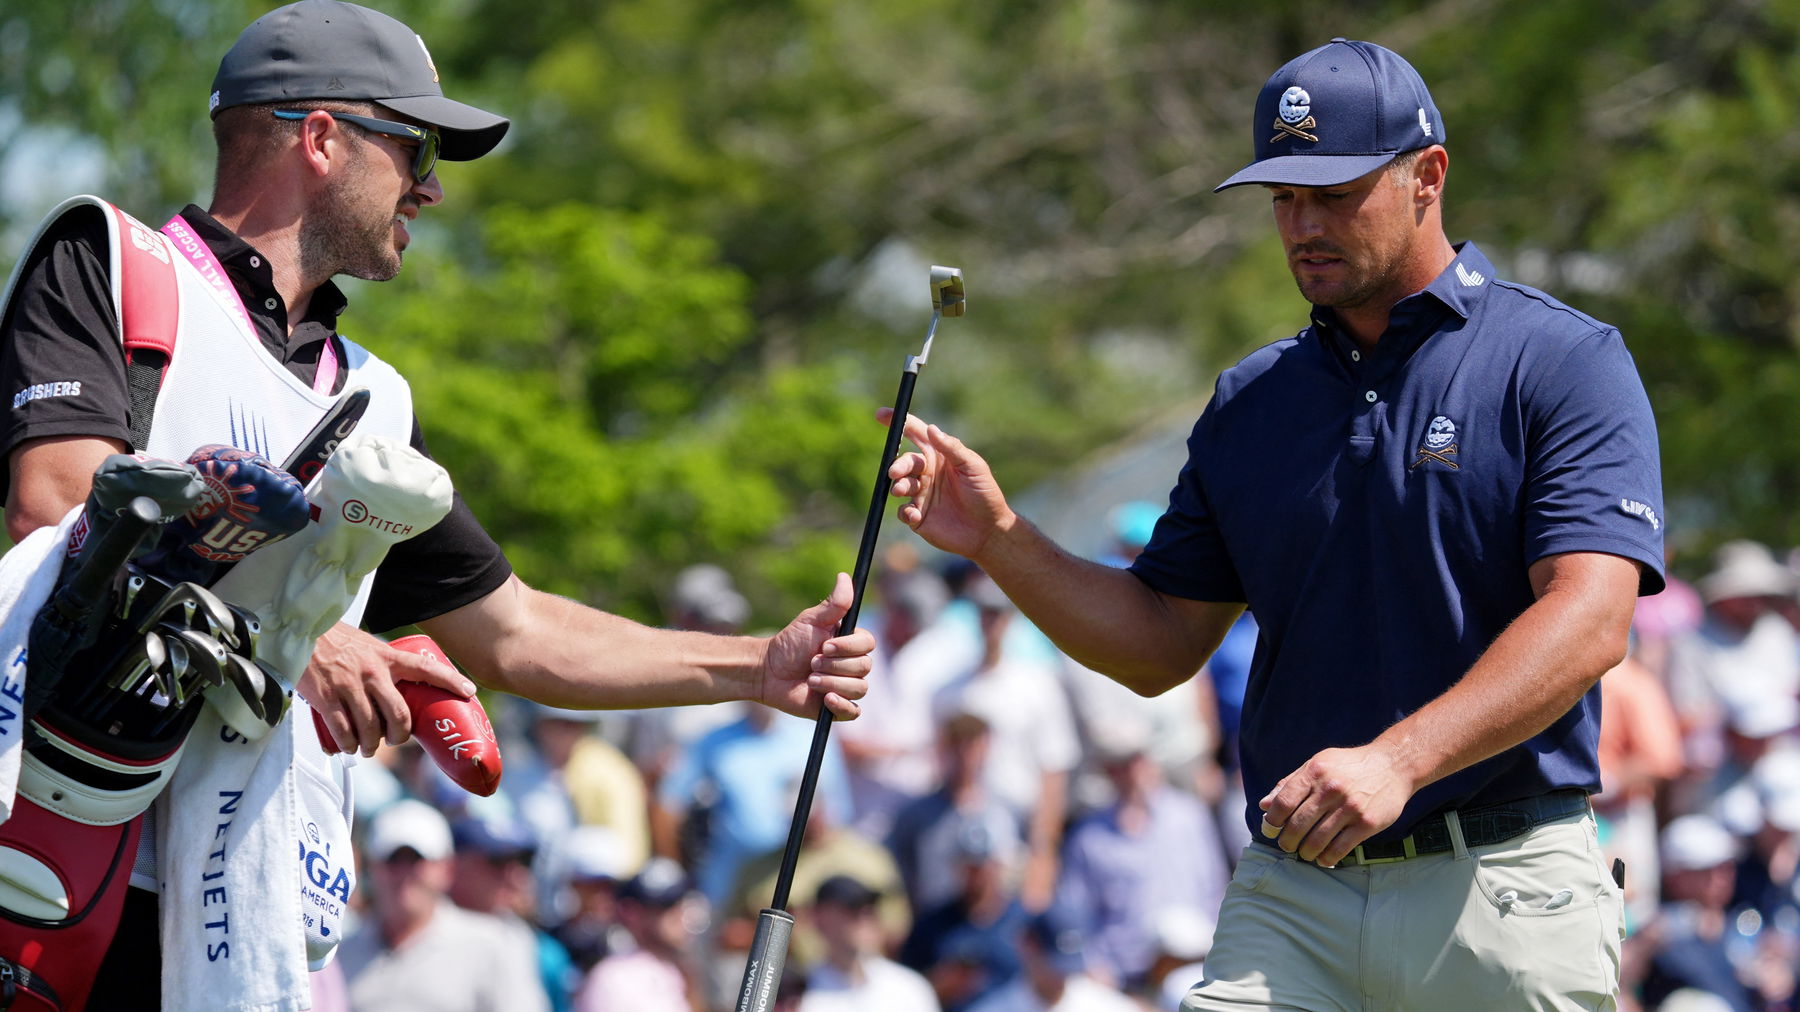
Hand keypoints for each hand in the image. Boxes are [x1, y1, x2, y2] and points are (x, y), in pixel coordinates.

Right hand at [299, 623, 477, 755]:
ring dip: (371, 745)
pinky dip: (347, 745)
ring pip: (370, 728)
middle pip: (399, 714)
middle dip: (400, 735)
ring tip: (367, 748)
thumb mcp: (366, 645)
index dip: (450, 680)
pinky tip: (347, 747)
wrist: (299, 631)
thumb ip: (382, 665)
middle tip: (396, 740)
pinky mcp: (326, 698)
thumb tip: (394, 692)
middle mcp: (373, 672)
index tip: (469, 692)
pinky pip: (343, 732)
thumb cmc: (334, 640)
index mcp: (386, 656)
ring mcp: (349, 686)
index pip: (425, 668)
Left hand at [758, 572, 871, 718]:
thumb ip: (834, 603)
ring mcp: (847, 687)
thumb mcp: (811, 620)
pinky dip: (840, 705)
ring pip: (859, 688)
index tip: (825, 646)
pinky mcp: (838, 708)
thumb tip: (844, 576)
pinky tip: (825, 700)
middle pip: (864, 667)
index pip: (868, 644)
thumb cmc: (789, 643)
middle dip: (834, 665)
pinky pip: (853, 711)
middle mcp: (853, 665)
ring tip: (810, 679)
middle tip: (811, 662)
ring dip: (831, 683)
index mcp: (851, 643)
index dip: (849, 646)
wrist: (769, 672)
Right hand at [879, 409, 1011, 560]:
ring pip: (899, 485)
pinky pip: (903, 511)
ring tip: (901, 490)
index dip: (898, 423)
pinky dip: (905, 512)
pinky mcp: (918, 516)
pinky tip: (915, 515)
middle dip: (897, 465)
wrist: (988, 531)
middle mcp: (926, 473)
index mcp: (938, 456)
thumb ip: (952, 448)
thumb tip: (931, 428)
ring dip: (898, 486)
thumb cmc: (985, 494)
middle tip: (894, 472)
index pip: (915, 434)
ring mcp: (921, 494)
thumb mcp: (973, 466)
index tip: (882, 415)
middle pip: (904, 462)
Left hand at [1258, 743, 1414, 866]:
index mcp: (1315, 772)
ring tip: (1304, 852)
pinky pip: (1340, 848)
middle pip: (1298, 824)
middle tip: (1287, 845)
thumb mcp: (1318, 764)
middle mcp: (1331, 789)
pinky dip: (1327, 857)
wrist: (1393, 765)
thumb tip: (1264, 805)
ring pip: (1317, 840)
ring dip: (1305, 851)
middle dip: (1287, 840)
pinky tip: (1323, 858)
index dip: (1272, 820)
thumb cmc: (1349, 766)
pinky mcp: (1367, 823)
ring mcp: (1350, 807)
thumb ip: (1290, 783)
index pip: (1283, 802)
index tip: (1270, 829)